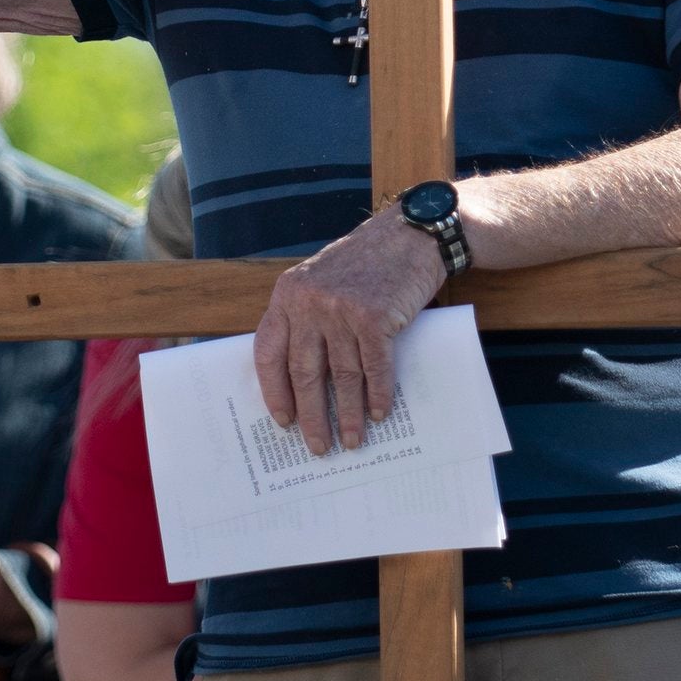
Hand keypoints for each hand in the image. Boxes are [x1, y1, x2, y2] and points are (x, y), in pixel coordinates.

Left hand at [253, 206, 445, 454]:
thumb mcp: (322, 279)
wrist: (411, 234)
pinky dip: (377, 395)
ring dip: (347, 415)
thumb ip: (305, 316)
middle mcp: (309, 302)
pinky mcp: (375, 317)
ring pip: (342, 377)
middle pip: (305, 373)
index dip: (275, 392)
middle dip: (311, 416)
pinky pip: (375, 368)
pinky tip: (378, 413)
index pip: (269, 352)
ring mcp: (342, 310)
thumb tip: (301, 379)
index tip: (283, 421)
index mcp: (288, 294)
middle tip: (316, 446)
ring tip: (350, 441)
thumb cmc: (367, 260)